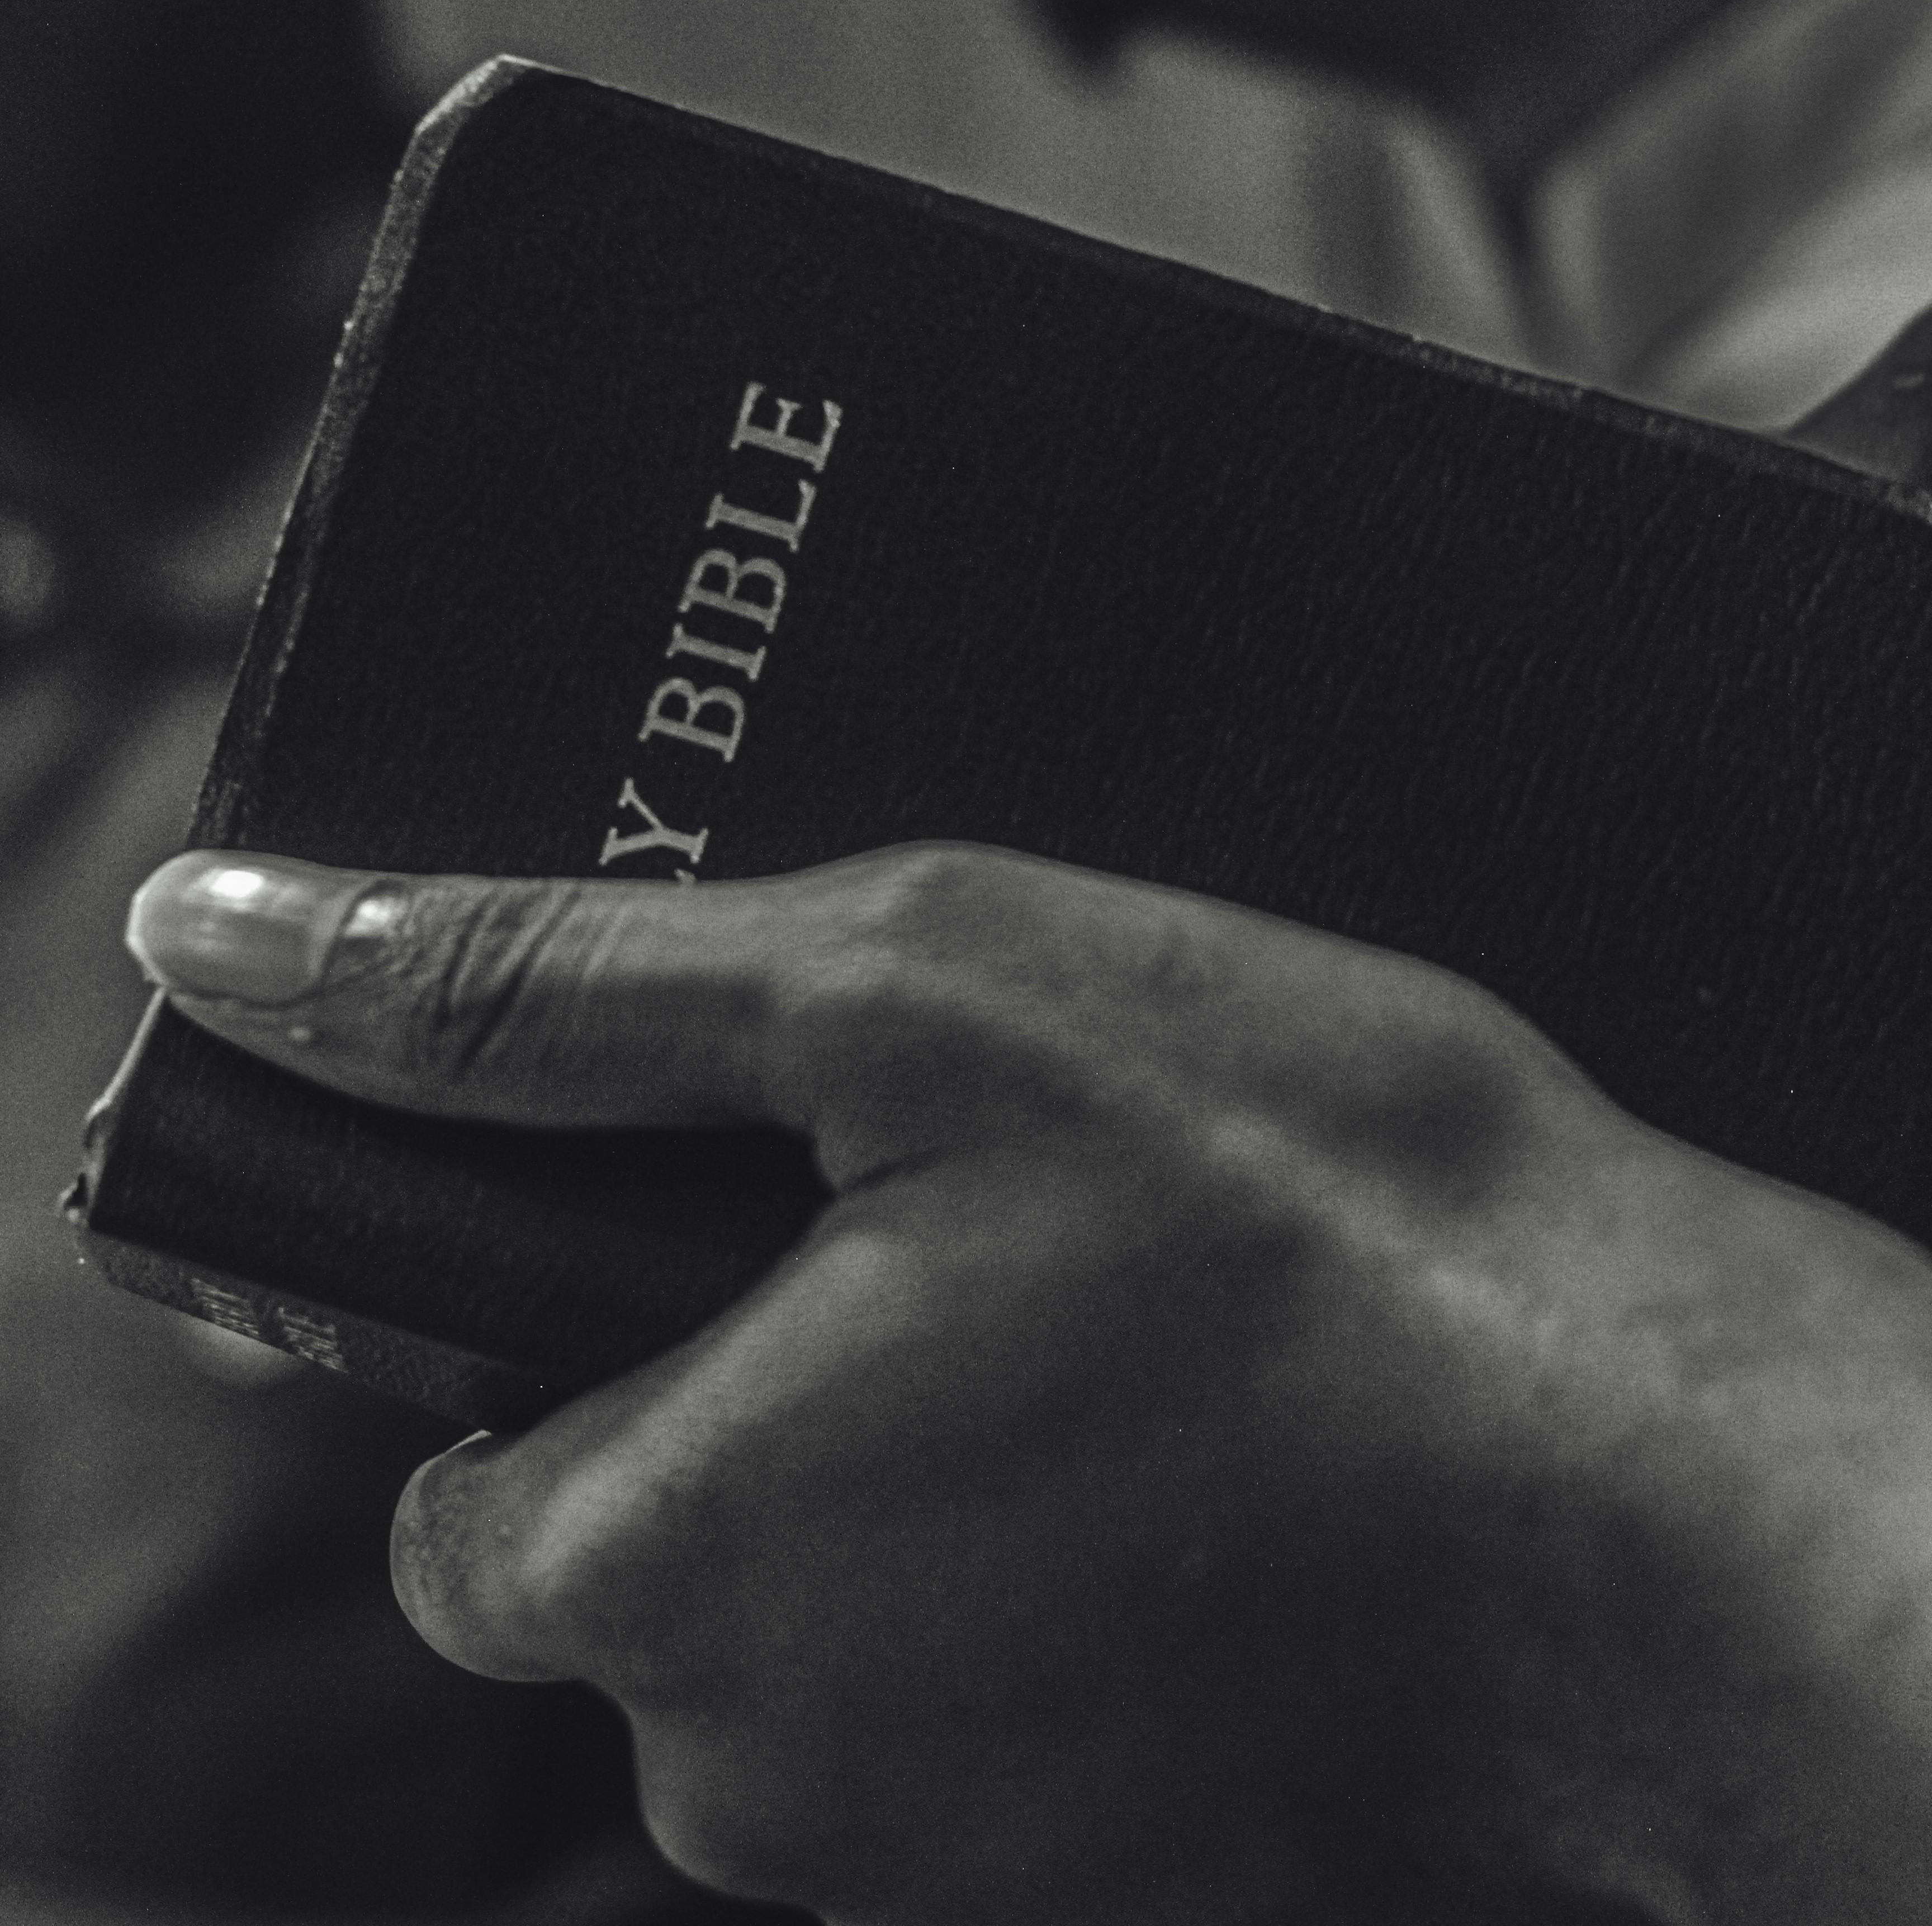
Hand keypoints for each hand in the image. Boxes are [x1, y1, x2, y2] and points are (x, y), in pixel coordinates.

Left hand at [129, 843, 1931, 1925]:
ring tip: (1109, 1298)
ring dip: (917, 1447)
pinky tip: (1187, 1423)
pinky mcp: (1111, 1873)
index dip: (571, 1314)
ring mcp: (952, 1860)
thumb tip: (225, 934)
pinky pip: (983, 1689)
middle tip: (967, 1205)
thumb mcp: (889, 998)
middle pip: (647, 1539)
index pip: (455, 1478)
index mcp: (660, 1570)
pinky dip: (1044, 1557)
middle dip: (760, 1369)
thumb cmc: (1298, 1214)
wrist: (1663, 1478)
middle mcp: (767, 1779)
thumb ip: (530, 993)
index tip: (734, 1202)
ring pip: (828, 1612)